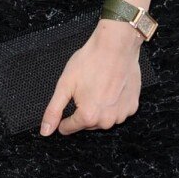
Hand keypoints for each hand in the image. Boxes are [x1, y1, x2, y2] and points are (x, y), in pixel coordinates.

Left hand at [40, 19, 143, 136]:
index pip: (69, 128)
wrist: (116, 46)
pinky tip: (111, 89)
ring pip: (103, 119)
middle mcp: (107, 120)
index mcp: (88, 117)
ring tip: (98, 88)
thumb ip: (54, 111)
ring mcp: (122, 114)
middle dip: (83, 111)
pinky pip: (118, 111)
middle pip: (87, 124)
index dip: (64, 119)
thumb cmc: (91, 62)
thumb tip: (46, 131)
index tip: (65, 110)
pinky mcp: (132, 106)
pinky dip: (113, 104)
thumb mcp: (64, 85)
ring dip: (99, 109)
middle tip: (83, 91)